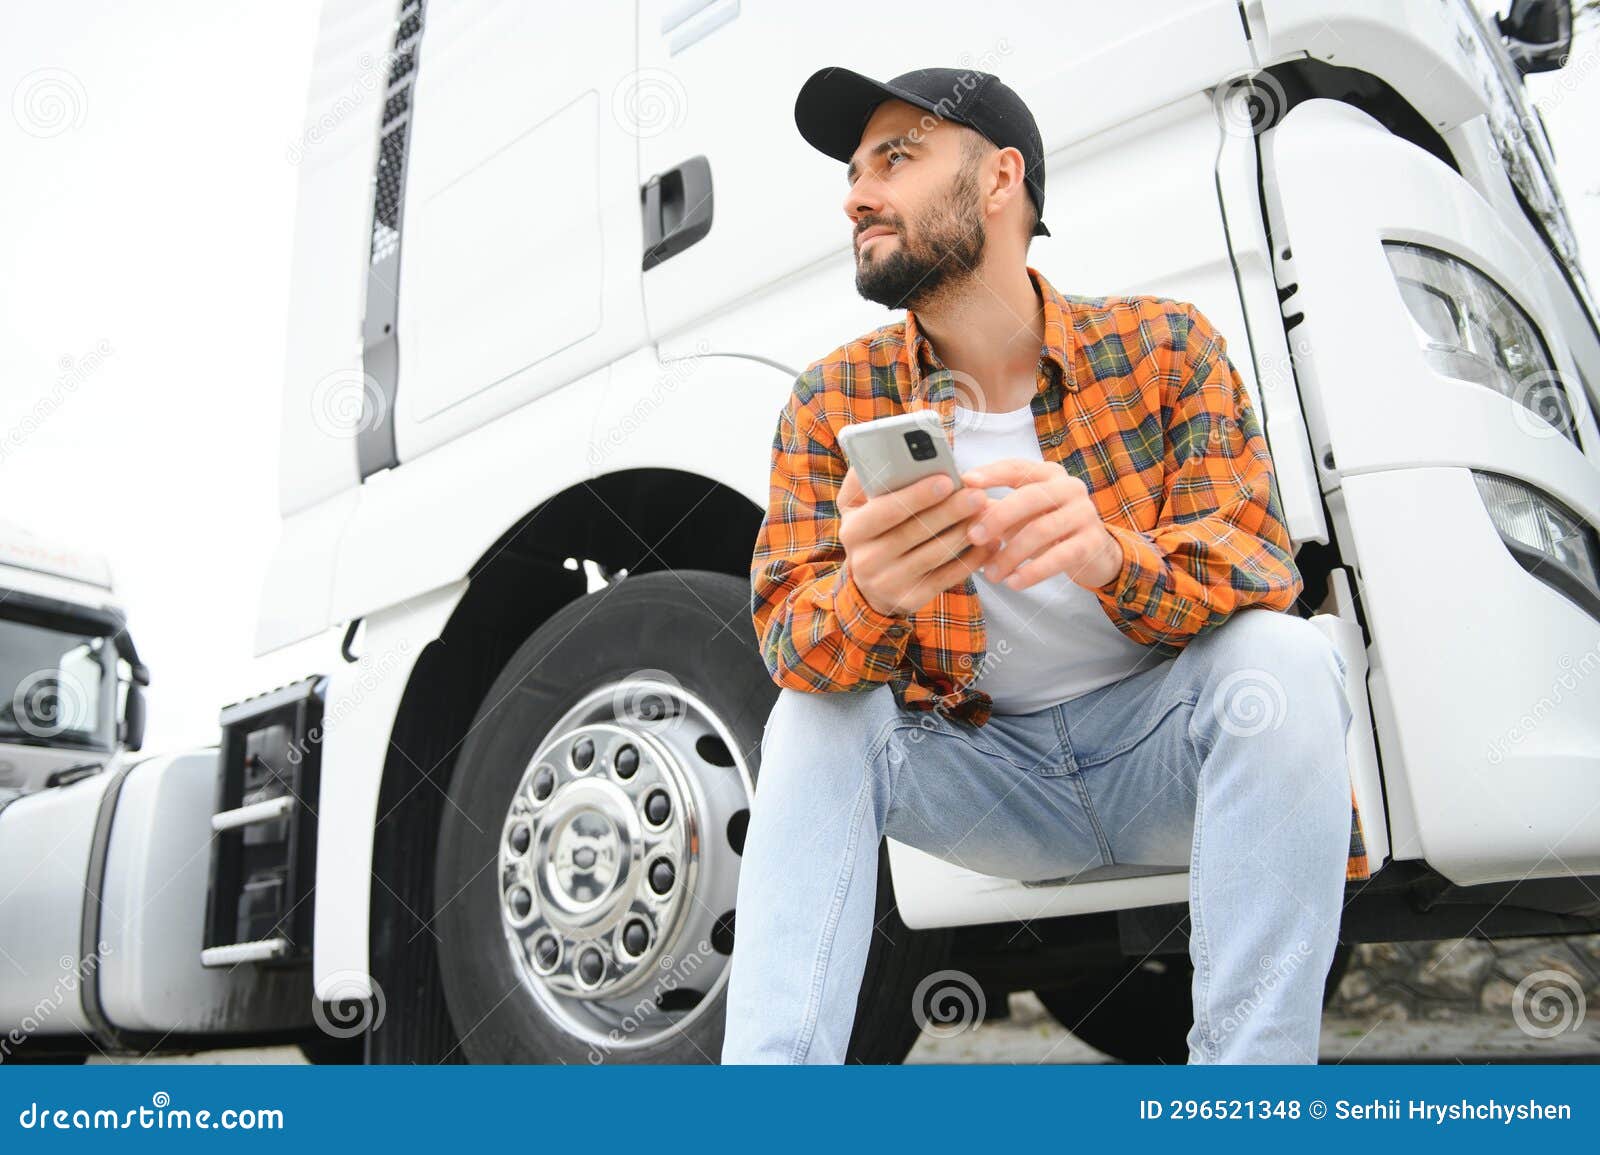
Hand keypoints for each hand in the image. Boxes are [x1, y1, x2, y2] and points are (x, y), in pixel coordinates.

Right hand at [837, 466, 999, 616]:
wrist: (871, 585)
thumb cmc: (873, 531)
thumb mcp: (857, 507)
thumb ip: (865, 479)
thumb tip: (879, 450)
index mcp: (853, 530)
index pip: (885, 510)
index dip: (916, 495)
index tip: (946, 479)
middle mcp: (866, 560)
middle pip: (914, 532)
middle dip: (949, 511)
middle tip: (978, 495)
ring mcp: (888, 583)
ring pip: (935, 554)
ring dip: (964, 532)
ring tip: (987, 513)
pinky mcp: (911, 599)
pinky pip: (947, 577)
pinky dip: (971, 559)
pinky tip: (990, 542)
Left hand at [959, 459, 1122, 590]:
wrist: (1093, 552)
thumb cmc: (1045, 528)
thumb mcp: (1019, 516)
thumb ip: (992, 509)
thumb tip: (955, 506)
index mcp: (1048, 474)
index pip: (1017, 468)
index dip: (991, 473)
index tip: (967, 481)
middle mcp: (1069, 488)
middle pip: (1029, 497)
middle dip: (997, 518)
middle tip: (973, 538)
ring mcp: (1084, 513)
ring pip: (1041, 531)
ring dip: (1010, 554)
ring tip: (990, 574)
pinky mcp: (1092, 542)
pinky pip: (1059, 557)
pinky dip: (1033, 572)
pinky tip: (1013, 583)